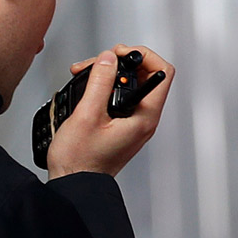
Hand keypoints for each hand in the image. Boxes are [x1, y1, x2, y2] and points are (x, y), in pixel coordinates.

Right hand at [45, 45, 173, 179]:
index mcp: (144, 116)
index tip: (120, 54)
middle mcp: (144, 120)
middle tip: (99, 63)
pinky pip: (121, 100)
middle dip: (121, 64)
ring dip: (110, 76)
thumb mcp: (87, 115)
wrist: (74, 184)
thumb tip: (108, 59)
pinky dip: (106, 89)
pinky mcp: (122, 127)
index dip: (143, 55)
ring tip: (87, 75)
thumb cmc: (81, 160)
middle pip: (146, 76)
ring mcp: (134, 124)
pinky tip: (88, 92)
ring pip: (132, 87)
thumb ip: (99, 83)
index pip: (162, 71)